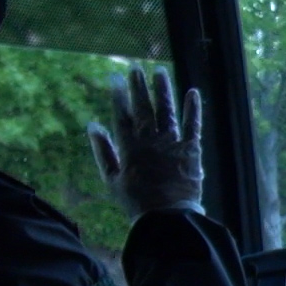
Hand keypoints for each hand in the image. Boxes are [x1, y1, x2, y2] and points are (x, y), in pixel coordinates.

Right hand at [88, 67, 204, 218]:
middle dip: (139, 87)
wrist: (168, 217)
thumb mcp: (112, 179)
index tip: (115, 78)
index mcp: (129, 147)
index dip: (118, 96)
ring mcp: (172, 143)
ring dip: (163, 90)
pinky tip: (193, 92)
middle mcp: (150, 140)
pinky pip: (193, 124)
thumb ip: (102, 151)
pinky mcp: (192, 149)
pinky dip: (193, 108)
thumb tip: (92, 125)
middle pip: (143, 108)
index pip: (121, 115)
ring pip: (167, 110)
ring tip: (160, 72)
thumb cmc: (137, 202)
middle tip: (136, 69)